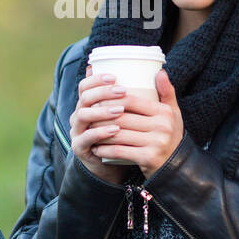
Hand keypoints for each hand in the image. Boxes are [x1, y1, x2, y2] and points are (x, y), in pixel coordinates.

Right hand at [69, 66, 135, 182]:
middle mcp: (80, 115)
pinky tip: (113, 130)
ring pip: (83, 115)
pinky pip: (86, 138)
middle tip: (122, 91)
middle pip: (84, 97)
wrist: (114, 166)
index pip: (86, 85)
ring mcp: (78, 131)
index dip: (97, 79)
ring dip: (101, 111)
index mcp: (89, 104)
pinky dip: (99, 133)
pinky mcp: (80, 147)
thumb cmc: (125, 136)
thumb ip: (144, 95)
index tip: (115, 76)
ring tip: (120, 111)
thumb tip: (160, 72)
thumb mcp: (134, 115)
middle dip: (103, 92)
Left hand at [96, 68, 183, 178]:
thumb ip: (167, 92)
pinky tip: (96, 148)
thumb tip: (159, 71)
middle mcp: (162, 126)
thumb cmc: (170, 136)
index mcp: (164, 112)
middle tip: (88, 116)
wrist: (177, 166)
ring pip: (119, 134)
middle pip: (122, 117)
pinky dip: (105, 150)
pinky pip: (120, 151)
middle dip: (101, 117)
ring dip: (100, 133)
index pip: (131, 100)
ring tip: (89, 131)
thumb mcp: (173, 113)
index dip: (111, 98)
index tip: (96, 100)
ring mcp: (156, 143)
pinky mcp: (148, 158)